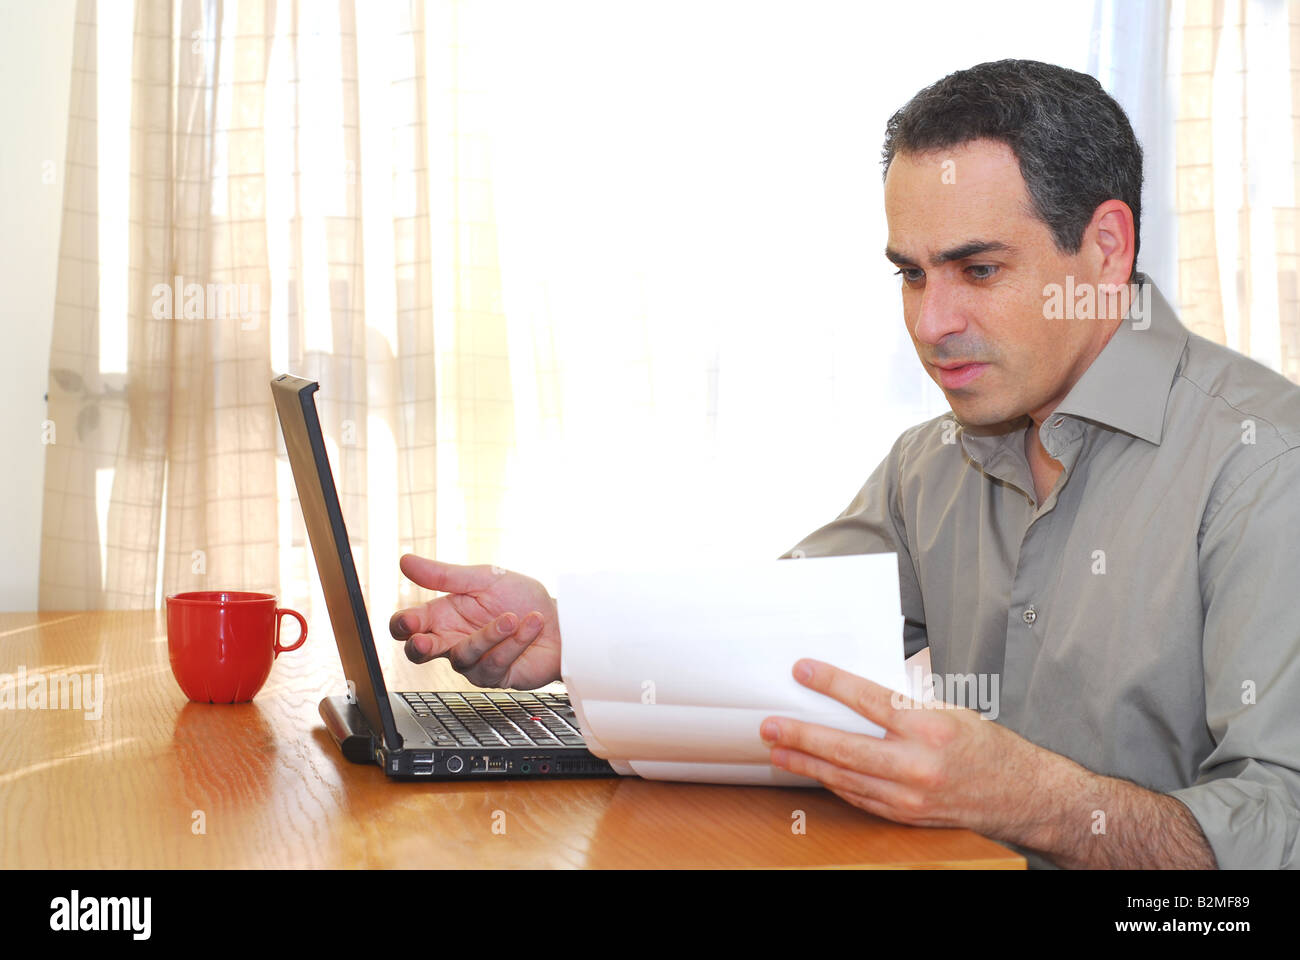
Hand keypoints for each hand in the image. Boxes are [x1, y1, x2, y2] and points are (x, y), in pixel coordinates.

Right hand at [389, 554, 562, 688]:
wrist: (562, 619)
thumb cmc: (523, 598)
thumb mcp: (483, 578)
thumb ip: (444, 575)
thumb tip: (405, 561)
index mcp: (444, 615)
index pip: (409, 625)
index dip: (403, 626)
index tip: (410, 622)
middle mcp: (454, 640)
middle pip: (420, 652)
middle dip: (420, 647)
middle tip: (425, 641)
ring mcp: (473, 662)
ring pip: (462, 657)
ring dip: (488, 635)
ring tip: (512, 617)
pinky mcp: (496, 676)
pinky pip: (495, 663)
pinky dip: (514, 642)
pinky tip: (530, 624)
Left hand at [759, 659, 1046, 842]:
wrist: (1023, 795)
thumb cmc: (988, 747)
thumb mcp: (952, 710)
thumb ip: (906, 702)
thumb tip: (861, 687)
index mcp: (931, 727)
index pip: (870, 700)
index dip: (832, 684)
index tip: (803, 671)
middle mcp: (918, 765)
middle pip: (846, 747)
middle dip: (801, 735)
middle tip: (770, 725)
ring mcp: (910, 796)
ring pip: (845, 778)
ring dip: (806, 764)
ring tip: (778, 750)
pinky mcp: (906, 816)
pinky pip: (860, 798)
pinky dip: (833, 784)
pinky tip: (813, 772)